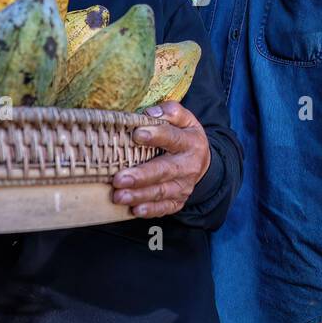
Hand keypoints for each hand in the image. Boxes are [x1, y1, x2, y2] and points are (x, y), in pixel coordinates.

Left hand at [111, 101, 210, 218]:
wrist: (202, 162)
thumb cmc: (184, 136)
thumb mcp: (185, 119)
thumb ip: (171, 112)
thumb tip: (151, 112)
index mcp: (190, 141)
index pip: (173, 137)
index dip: (156, 135)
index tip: (136, 135)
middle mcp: (189, 165)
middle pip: (164, 170)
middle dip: (141, 176)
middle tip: (119, 179)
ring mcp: (184, 185)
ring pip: (161, 192)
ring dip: (139, 195)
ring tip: (119, 196)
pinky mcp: (178, 200)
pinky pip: (165, 208)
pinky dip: (150, 210)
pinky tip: (135, 210)